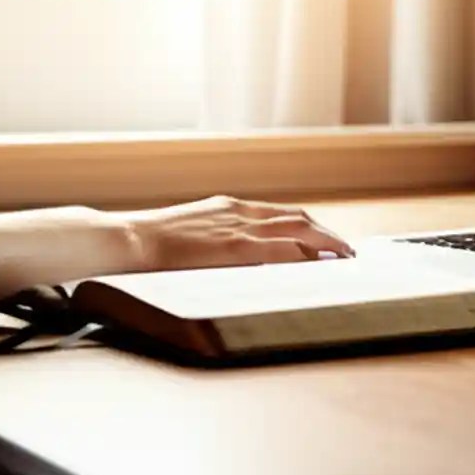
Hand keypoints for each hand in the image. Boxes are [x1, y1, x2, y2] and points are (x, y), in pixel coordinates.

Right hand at [121, 196, 355, 271]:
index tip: (325, 240)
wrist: (127, 239)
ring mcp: (238, 227)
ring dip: (325, 243)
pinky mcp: (234, 247)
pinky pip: (280, 250)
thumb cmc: (149, 243)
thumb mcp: (189, 234)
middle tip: (346, 251)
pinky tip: (317, 266)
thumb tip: (227, 256)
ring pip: (297, 229)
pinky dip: (303, 256)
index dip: (308, 226)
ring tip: (344, 258)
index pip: (280, 214)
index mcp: (228, 208)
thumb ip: (213, 239)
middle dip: (325, 234)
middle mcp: (239, 212)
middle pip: (297, 218)